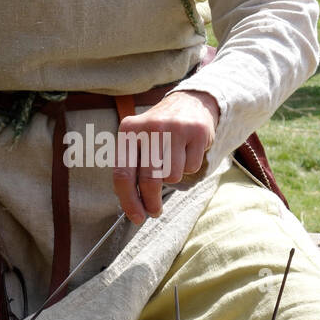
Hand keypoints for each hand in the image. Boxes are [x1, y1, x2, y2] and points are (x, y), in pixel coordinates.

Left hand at [113, 89, 219, 224]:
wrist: (189, 102)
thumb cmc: (158, 131)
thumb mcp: (138, 140)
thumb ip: (130, 168)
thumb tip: (131, 206)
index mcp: (129, 130)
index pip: (123, 174)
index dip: (129, 201)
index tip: (136, 217)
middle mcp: (150, 127)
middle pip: (148, 180)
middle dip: (151, 202)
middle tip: (154, 211)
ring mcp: (175, 128)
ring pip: (172, 176)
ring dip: (172, 177)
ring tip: (172, 163)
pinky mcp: (196, 132)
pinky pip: (191, 167)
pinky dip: (189, 167)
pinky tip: (186, 152)